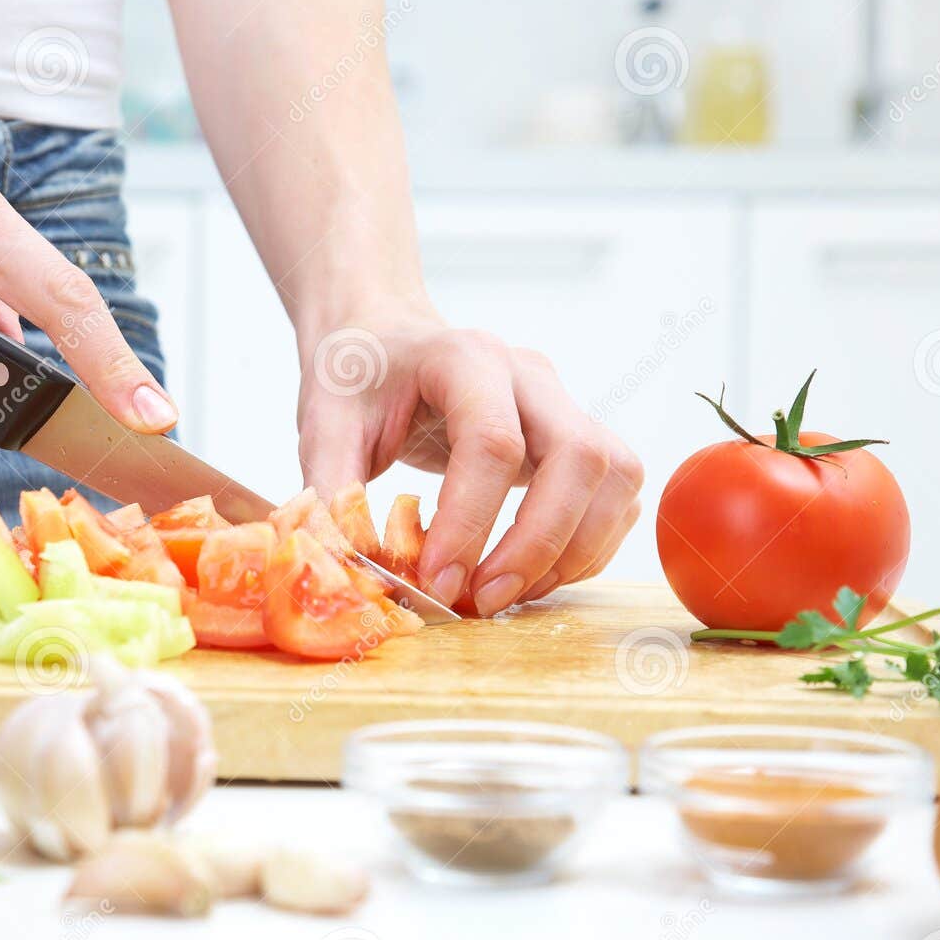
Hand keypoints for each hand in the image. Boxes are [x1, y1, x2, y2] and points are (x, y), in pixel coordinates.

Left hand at [296, 313, 643, 614]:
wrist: (386, 339)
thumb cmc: (358, 378)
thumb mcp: (324, 423)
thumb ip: (331, 490)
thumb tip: (348, 568)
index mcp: (464, 358)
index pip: (493, 443)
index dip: (471, 523)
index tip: (438, 581)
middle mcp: (529, 376)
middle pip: (579, 458)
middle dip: (539, 545)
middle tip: (483, 599)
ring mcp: (562, 404)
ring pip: (614, 476)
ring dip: (572, 551)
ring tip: (506, 594)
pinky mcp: (576, 438)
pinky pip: (615, 496)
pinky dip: (587, 548)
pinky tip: (532, 576)